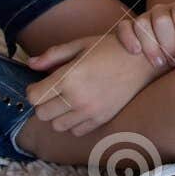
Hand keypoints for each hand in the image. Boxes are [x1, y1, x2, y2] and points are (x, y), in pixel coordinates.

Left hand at [25, 34, 164, 134]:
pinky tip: (80, 109)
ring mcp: (90, 110)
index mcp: (69, 76)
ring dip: (57, 115)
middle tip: (52, 93)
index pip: (34, 96)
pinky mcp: (102, 119)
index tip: (38, 85)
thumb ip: (53, 55)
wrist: (144, 59)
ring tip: (66, 102)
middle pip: (42, 114)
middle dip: (43, 103)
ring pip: (57, 126)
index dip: (32, 90)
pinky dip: (74, 123)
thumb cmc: (111, 48)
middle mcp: (77, 97)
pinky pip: (76, 131)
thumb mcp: (81, 44)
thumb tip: (30, 64)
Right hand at [115, 2, 174, 67]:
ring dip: (151, 44)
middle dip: (169, 42)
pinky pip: (124, 28)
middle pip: (162, 20)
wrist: (163, 47)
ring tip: (159, 63)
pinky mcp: (127, 26)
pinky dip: (129, 38)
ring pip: (142, 24)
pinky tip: (136, 52)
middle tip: (174, 61)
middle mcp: (161, 10)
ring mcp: (143, 17)